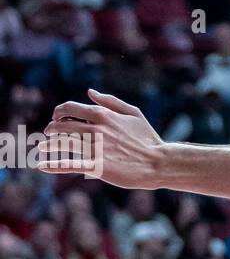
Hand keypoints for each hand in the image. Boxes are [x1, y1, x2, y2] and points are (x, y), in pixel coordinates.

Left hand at [39, 89, 164, 189]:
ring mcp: (95, 148)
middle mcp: (97, 130)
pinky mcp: (96, 166)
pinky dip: (53, 165)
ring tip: (42, 147)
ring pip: (61, 143)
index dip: (59, 111)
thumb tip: (89, 92)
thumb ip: (110, 101)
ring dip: (48, 144)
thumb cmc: (147, 137)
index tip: (56, 117)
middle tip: (49, 132)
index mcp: (104, 115)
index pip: (70, 108)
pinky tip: (42, 166)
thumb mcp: (133, 113)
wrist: (157, 162)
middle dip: (51, 128)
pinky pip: (68, 165)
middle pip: (62, 125)